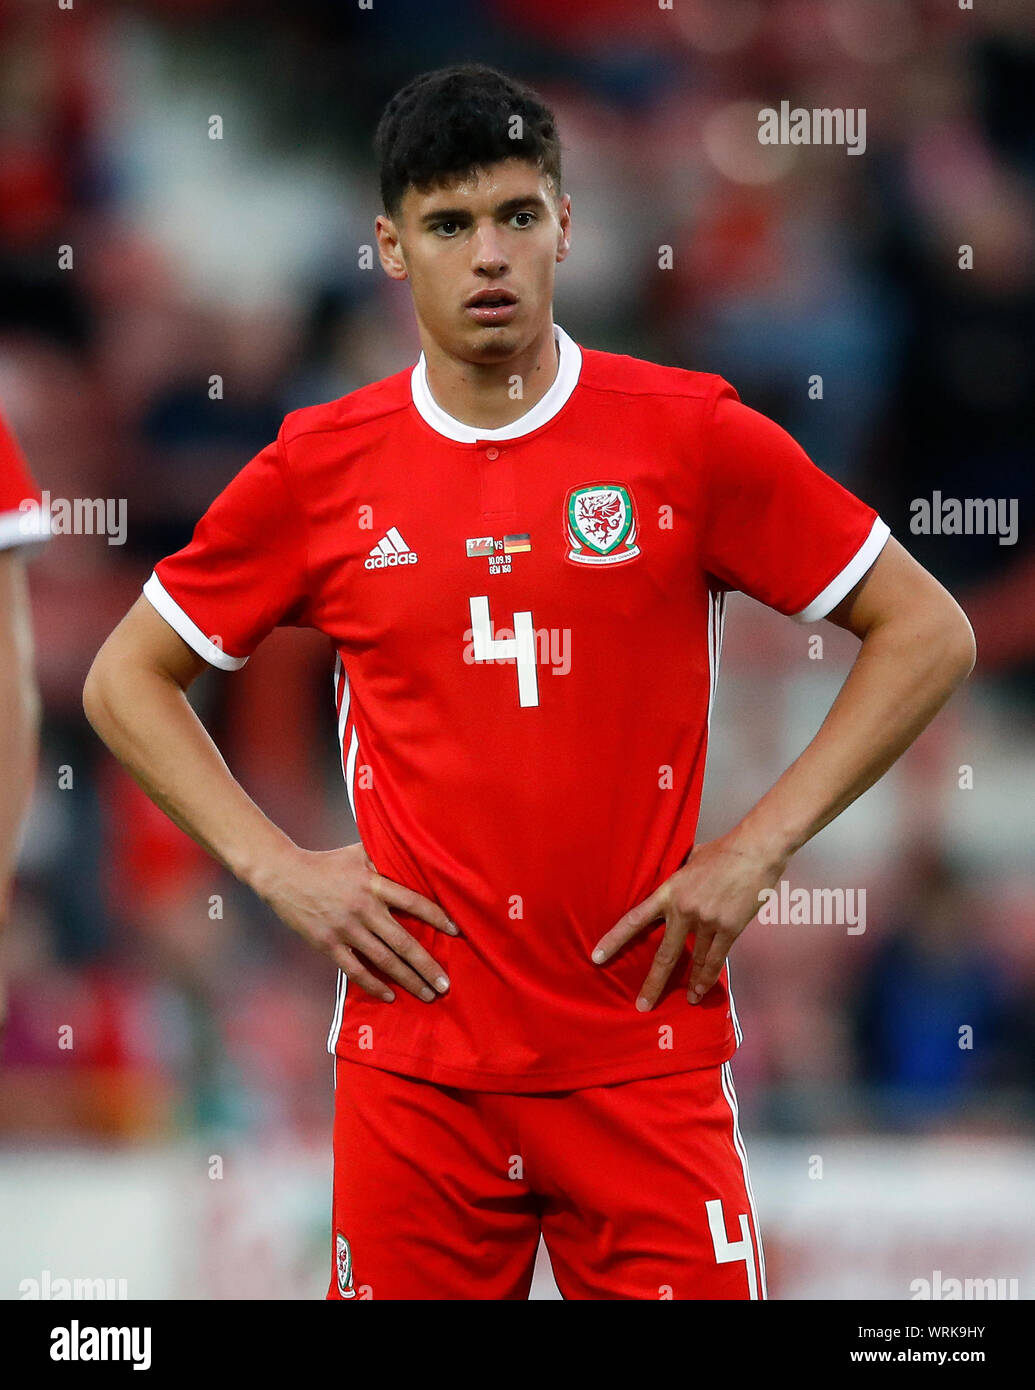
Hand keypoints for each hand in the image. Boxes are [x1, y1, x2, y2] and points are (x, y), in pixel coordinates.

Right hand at [254, 842, 457, 1003]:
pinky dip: (374, 986)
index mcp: (373, 884)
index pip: (413, 902)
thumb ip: (385, 856)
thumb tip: (414, 850)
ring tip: (428, 994)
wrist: (284, 875)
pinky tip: (390, 996)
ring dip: (408, 979)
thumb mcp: (358, 852)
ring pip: (383, 960)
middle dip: (427, 965)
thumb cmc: (326, 863)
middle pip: (402, 941)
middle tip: (446, 984)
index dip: (436, 917)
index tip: (457, 931)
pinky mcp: (328, 944)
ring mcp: (345, 929)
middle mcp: (363, 908)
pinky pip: (355, 970)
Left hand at [591, 833, 785, 1009]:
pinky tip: (702, 990)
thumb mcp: (689, 859)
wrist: (754, 850)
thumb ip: (679, 874)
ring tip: (687, 1000)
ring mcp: (706, 921)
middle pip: (664, 954)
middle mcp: (683, 910)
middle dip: (653, 983)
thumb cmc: (723, 850)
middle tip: (642, 1004)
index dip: (614, 940)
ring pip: (693, 960)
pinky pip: (715, 959)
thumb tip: (677, 874)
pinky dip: (708, 977)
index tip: (597, 957)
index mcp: (669, 891)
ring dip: (689, 984)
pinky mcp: (729, 928)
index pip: (634, 920)